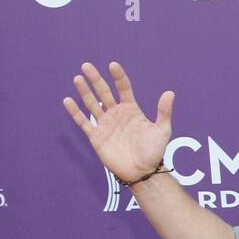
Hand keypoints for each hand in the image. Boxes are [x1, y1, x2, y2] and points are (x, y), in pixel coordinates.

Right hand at [63, 60, 172, 185]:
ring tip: (77, 78)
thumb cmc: (153, 153)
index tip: (113, 66)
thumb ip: (164, 112)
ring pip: (92, 104)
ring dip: (84, 91)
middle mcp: (116, 114)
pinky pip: (84, 122)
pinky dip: (75, 112)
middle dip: (95, 79)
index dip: (118, 77)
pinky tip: (68, 100)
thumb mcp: (162, 131)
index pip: (123, 88)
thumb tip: (170, 93)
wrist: (142, 172)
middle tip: (86, 66)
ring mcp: (105, 124)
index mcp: (131, 110)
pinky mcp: (97, 137)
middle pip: (104, 92)